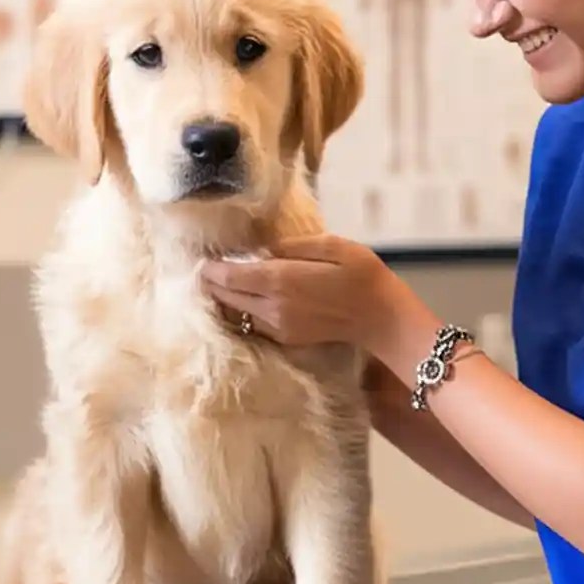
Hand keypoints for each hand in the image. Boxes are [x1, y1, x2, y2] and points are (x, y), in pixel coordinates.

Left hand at [199, 234, 406, 349]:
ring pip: (237, 313)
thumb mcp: (332, 244)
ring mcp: (278, 326)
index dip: (211, 268)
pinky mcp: (286, 338)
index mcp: (280, 280)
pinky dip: (243, 312)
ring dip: (226, 299)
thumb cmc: (362, 274)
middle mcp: (272, 307)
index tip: (202, 259)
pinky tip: (247, 301)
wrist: (381, 317)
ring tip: (222, 284)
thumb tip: (264, 249)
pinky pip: (253, 324)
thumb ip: (293, 245)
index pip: (229, 276)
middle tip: (205, 270)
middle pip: (226, 297)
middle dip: (213, 284)